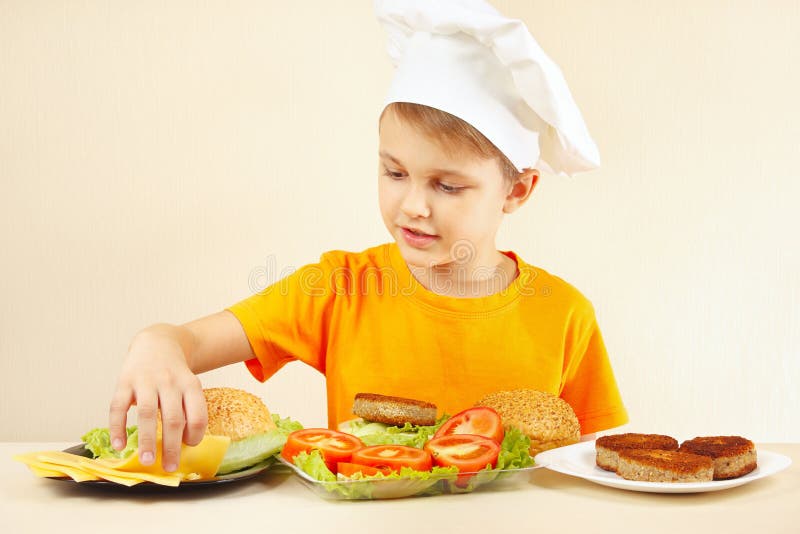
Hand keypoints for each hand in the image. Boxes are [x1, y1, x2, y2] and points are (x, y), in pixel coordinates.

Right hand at [108, 325, 207, 471]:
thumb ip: (187, 409)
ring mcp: (146, 380)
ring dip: (147, 440)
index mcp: (190, 385)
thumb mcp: (188, 385)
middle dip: (172, 446)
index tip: (190, 447)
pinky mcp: (125, 381)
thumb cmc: (174, 374)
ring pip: (147, 413)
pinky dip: (117, 427)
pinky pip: (119, 406)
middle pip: (173, 418)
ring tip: (147, 461)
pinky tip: (119, 445)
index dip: (196, 434)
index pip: (197, 414)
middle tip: (170, 468)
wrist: (157, 343)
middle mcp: (169, 382)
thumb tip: (183, 445)